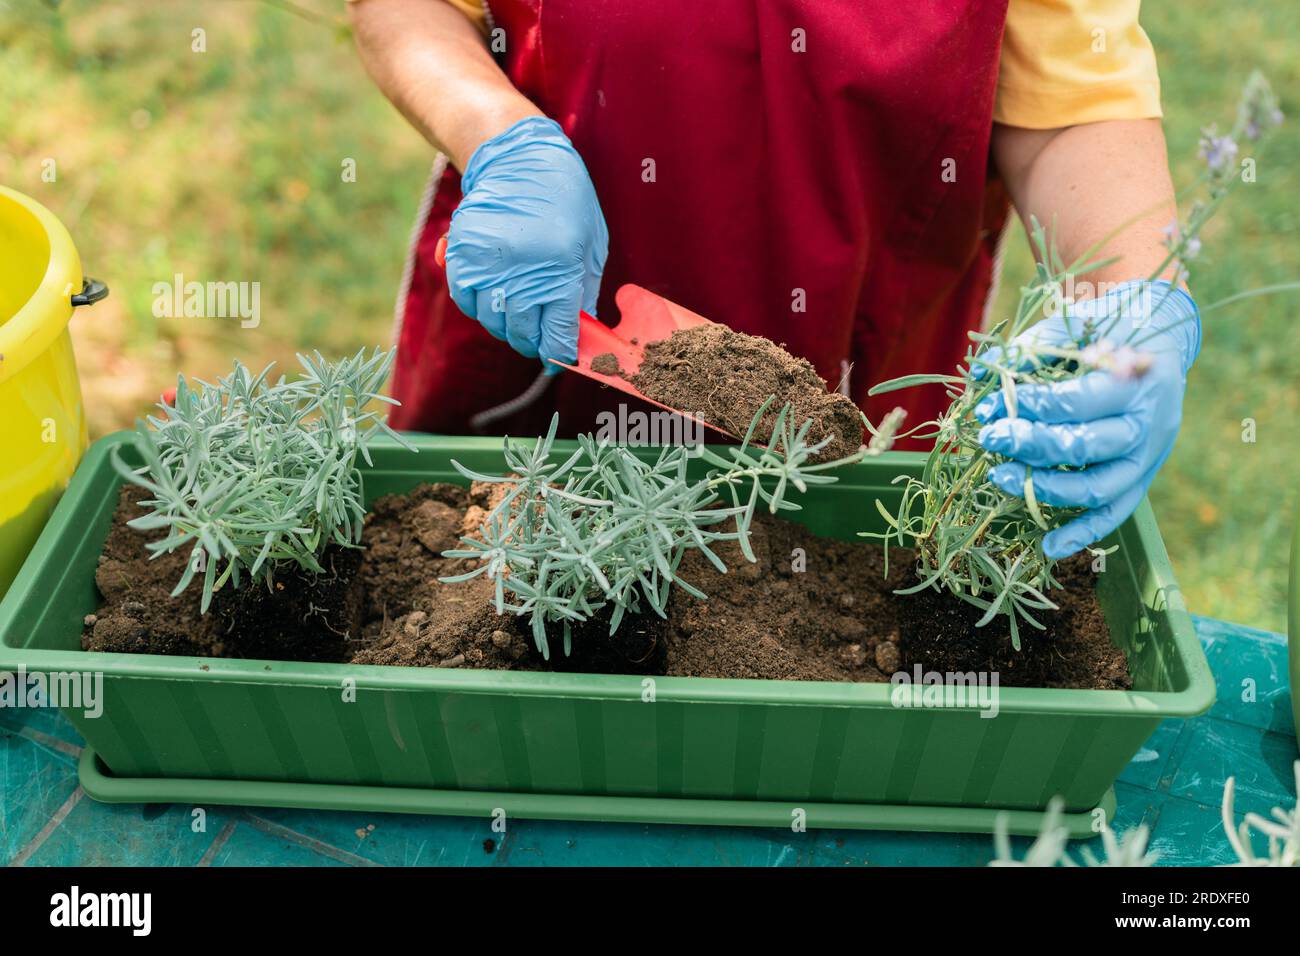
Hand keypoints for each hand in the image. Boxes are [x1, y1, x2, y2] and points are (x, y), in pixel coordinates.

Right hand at [445, 116, 607, 372]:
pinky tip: (494, 298)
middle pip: (522, 333)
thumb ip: (584, 292)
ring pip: (492, 321)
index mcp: (560, 269)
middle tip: (538, 340)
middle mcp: (522, 271)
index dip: (558, 353)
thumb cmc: (565, 200)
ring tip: (517, 316)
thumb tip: (581, 334)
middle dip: (533, 343)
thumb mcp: (590, 244)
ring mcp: (488, 264)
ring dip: (506, 327)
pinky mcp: (462, 255)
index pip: (557, 334)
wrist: (518, 157)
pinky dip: (479, 307)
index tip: (560, 357)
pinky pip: (466, 300)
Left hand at [974, 280, 1200, 558]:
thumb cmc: (1109, 330)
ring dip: (1044, 488)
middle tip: (991, 437)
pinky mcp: (1143, 478)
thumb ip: (1028, 350)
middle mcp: (1149, 423)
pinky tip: (1049, 546)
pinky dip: (1083, 533)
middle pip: (1084, 447)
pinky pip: (1115, 514)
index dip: (1028, 407)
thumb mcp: (1074, 328)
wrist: (1161, 337)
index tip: (990, 406)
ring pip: (1098, 488)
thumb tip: (979, 373)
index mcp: (1136, 381)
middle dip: (1030, 445)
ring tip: (998, 477)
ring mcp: (1149, 457)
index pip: (1075, 402)